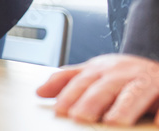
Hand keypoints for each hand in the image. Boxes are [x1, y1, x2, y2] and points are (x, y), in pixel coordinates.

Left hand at [37, 53, 158, 124]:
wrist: (156, 62)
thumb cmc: (121, 73)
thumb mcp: (93, 72)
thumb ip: (67, 80)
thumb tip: (39, 92)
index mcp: (100, 70)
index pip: (81, 82)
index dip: (69, 95)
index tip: (59, 111)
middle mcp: (121, 74)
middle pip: (104, 88)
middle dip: (91, 102)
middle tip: (79, 117)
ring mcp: (144, 82)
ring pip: (134, 94)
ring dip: (123, 108)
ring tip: (113, 121)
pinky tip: (158, 124)